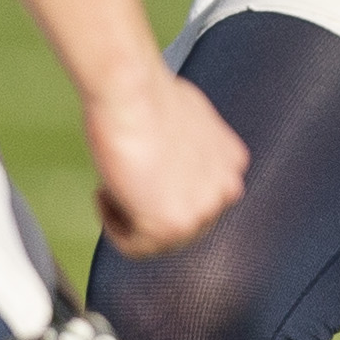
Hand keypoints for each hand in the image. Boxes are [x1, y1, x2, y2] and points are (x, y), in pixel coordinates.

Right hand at [83, 67, 245, 258]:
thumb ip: (189, 157)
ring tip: (115, 185)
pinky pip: (134, 247)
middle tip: (122, 188)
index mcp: (233, 165)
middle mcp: (227, 189)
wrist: (134, 92)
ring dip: (129, 219)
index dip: (160, 195)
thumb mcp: (187, 128)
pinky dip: (112, 225)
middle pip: (181, 227)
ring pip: (157, 242)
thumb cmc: (149, 99)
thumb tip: (171, 170)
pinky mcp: (172, 225)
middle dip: (146, 212)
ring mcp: (203, 210)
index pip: (197, 203)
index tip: (138, 181)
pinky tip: (107, 192)